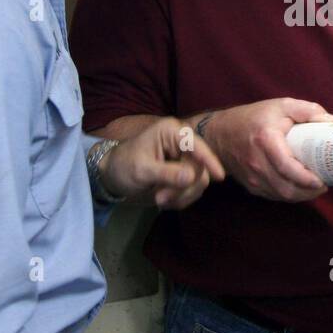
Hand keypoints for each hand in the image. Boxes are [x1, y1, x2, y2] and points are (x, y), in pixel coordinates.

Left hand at [102, 116, 224, 209]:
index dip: (209, 160)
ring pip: (199, 181)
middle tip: (159, 199)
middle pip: (199, 168)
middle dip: (182, 187)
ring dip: (181, 195)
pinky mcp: (186, 172)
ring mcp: (186, 158)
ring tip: (159, 200)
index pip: (197, 145)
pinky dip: (181, 199)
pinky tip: (165, 201)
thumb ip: (166, 173)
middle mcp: (183, 142)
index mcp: (172, 132)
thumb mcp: (141, 170)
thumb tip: (191, 177)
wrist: (113, 175)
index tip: (219, 176)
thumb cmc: (123, 165)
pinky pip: (193, 189)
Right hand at [203, 98, 332, 201]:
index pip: (288, 167)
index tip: (323, 181)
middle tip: (324, 185)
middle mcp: (257, 162)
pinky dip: (288, 195)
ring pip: (280, 195)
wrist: (219, 132)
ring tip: (314, 188)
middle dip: (308, 192)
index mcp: (266, 140)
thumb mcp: (281, 105)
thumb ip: (308, 110)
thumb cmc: (253, 117)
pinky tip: (298, 188)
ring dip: (300, 196)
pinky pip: (273, 196)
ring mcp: (251, 176)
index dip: (307, 179)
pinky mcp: (250, 185)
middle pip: (286, 188)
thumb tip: (332, 121)